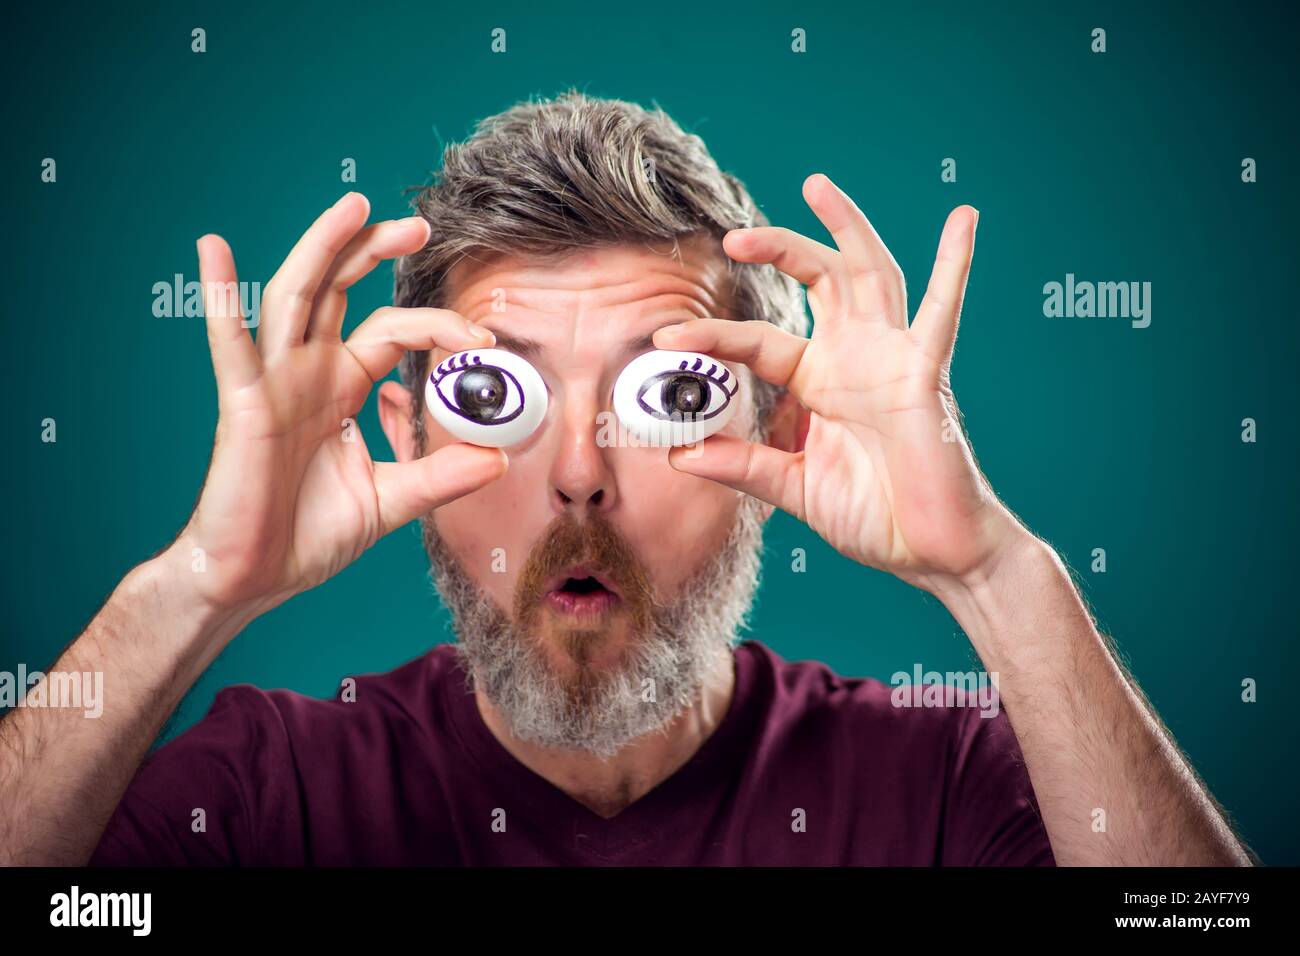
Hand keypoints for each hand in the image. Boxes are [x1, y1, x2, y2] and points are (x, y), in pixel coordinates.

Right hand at [176, 193, 506, 615]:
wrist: (254, 577)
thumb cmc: (308, 535)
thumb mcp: (391, 501)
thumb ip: (439, 476)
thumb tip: (499, 458)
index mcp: (342, 387)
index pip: (391, 332)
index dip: (434, 327)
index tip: (482, 339)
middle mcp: (308, 372)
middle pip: (341, 291)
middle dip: (374, 251)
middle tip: (419, 225)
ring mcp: (273, 382)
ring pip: (297, 297)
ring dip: (322, 248)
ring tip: (353, 205)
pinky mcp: (243, 404)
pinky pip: (230, 343)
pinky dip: (220, 296)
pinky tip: (216, 249)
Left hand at [653, 174, 1026, 591]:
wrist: (934, 552)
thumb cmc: (875, 517)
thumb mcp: (794, 489)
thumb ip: (743, 467)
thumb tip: (680, 457)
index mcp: (821, 383)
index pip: (759, 343)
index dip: (712, 339)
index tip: (665, 340)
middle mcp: (855, 359)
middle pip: (818, 282)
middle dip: (780, 248)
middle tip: (732, 234)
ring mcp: (892, 360)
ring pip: (868, 275)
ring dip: (845, 229)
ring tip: (815, 188)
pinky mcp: (926, 375)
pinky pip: (941, 314)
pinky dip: (956, 265)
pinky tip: (964, 221)